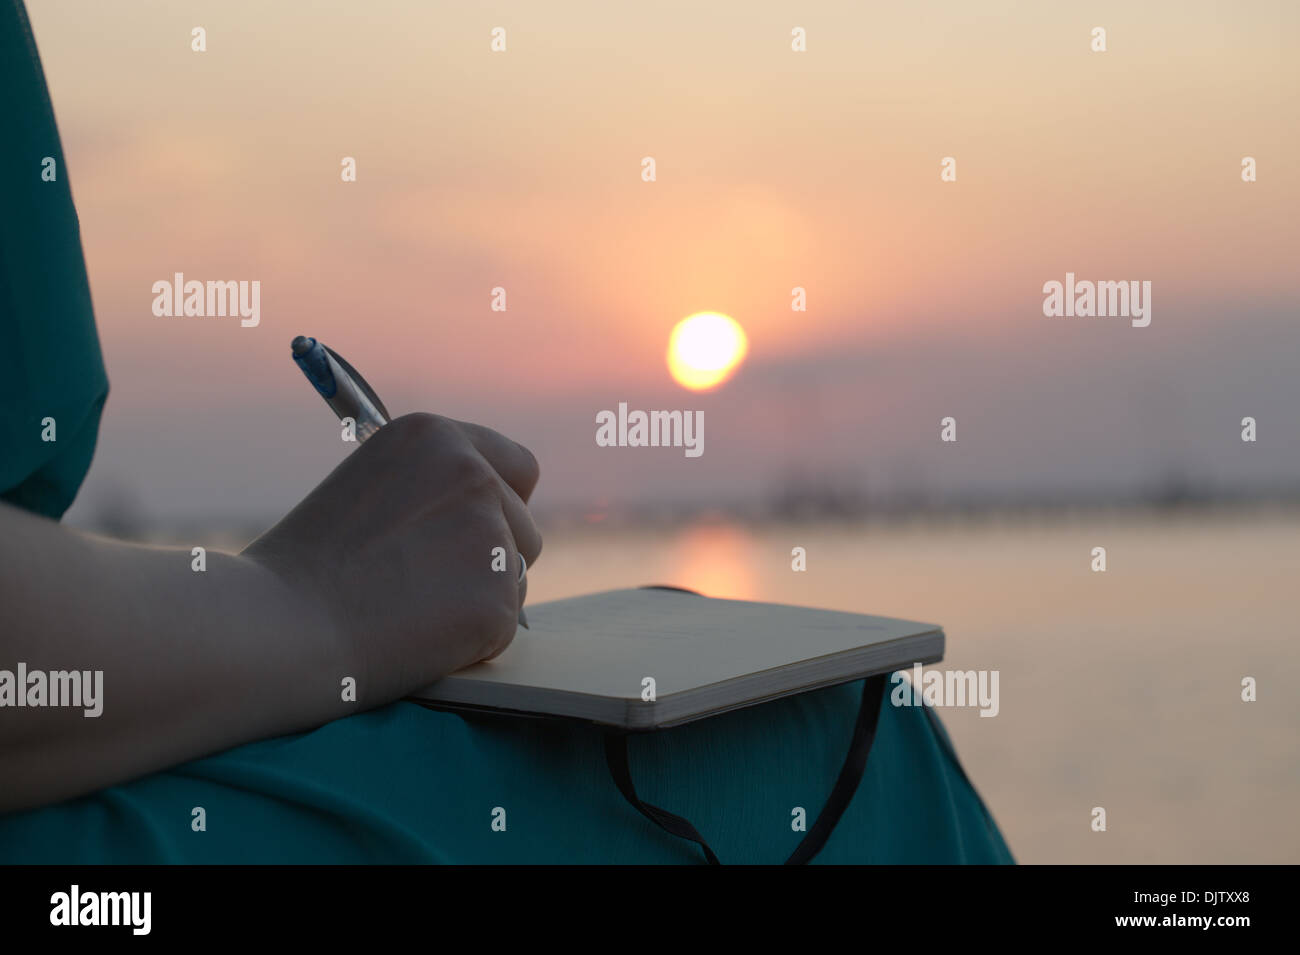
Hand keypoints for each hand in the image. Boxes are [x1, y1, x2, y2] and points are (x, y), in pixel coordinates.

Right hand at [242, 413, 541, 702]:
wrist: (274, 629)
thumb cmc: (302, 572)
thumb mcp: (368, 491)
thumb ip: (429, 492)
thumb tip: (485, 519)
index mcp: (435, 437)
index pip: (517, 468)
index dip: (501, 506)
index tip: (475, 535)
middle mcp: (472, 472)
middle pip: (524, 527)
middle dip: (490, 560)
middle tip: (421, 587)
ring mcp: (491, 534)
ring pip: (516, 578)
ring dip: (478, 599)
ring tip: (405, 611)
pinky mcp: (497, 597)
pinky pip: (503, 627)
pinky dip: (468, 643)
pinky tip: (413, 638)